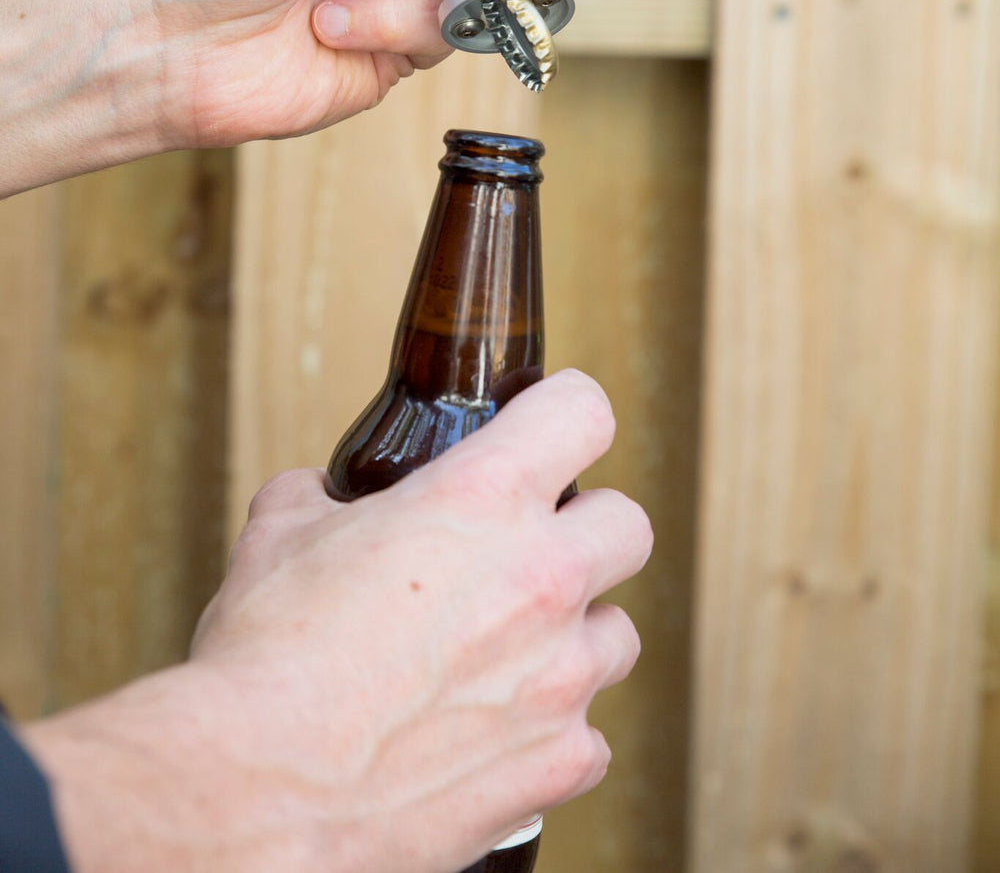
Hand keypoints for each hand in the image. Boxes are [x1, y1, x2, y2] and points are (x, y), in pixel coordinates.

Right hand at [25, 371, 651, 872]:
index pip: (582, 412)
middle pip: (628, 523)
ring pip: (619, 634)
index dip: (562, 414)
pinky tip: (493, 733)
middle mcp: (541, 578)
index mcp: (481, 498)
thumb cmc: (264, 660)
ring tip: (509, 653)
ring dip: (574, 635)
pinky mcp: (557, 765)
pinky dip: (550, 733)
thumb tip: (326, 497)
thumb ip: (325, 498)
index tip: (548, 430)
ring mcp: (560, 677)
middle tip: (531, 551)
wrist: (255, 793)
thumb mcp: (281, 532)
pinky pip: (588, 737)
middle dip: (586, 530)